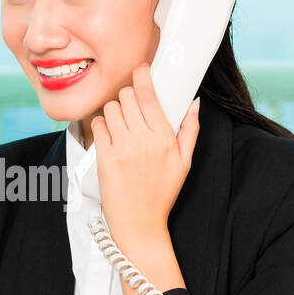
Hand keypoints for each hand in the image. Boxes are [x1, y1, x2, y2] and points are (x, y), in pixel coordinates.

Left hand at [89, 62, 200, 245]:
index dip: (142, 76)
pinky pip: (98, 126)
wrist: (140, 224)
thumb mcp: (184, 163)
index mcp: (165, 139)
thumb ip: (190, 130)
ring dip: (113, 112)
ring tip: (119, 126)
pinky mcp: (105, 158)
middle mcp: (144, 141)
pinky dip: (101, 126)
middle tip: (129, 109)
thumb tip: (195, 103)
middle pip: (126, 97)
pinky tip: (108, 137)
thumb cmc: (162, 193)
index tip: (140, 69)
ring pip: (110, 108)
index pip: (149, 96)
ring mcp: (123, 149)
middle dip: (126, 98)